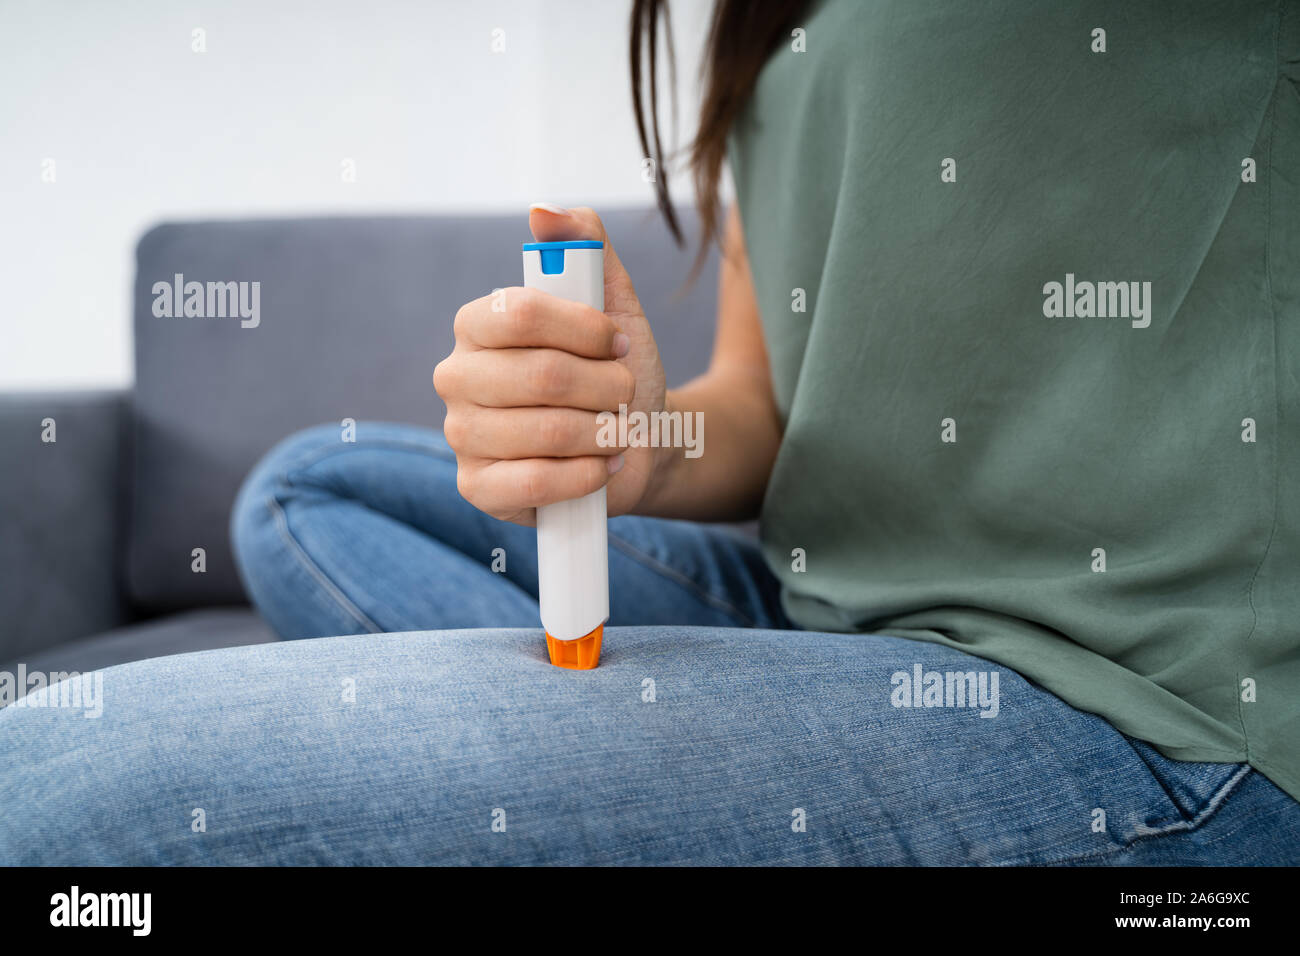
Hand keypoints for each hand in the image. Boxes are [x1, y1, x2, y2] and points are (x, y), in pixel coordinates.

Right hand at [433, 204, 666, 524]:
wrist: (637, 444)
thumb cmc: (616, 369)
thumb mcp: (613, 300)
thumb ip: (584, 244)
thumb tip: (543, 212)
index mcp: (478, 324)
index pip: (519, 313)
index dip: (583, 329)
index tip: (619, 342)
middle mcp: (456, 376)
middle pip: (540, 376)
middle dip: (606, 387)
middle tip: (625, 393)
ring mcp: (461, 435)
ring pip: (545, 431)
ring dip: (603, 431)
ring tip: (617, 430)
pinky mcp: (476, 487)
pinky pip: (531, 483)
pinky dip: (584, 475)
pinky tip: (602, 465)